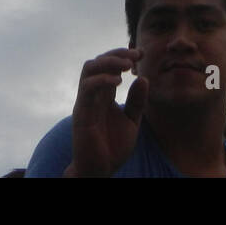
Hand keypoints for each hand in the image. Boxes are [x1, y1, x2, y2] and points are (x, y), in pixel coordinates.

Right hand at [67, 47, 147, 177]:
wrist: (100, 170)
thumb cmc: (113, 147)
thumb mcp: (131, 121)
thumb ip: (136, 102)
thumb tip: (143, 79)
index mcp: (104, 95)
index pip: (109, 66)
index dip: (122, 55)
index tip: (141, 54)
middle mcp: (93, 94)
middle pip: (97, 61)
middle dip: (116, 53)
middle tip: (135, 56)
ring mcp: (85, 101)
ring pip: (89, 68)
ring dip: (108, 62)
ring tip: (127, 65)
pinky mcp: (82, 112)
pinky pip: (87, 88)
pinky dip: (102, 80)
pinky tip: (118, 82)